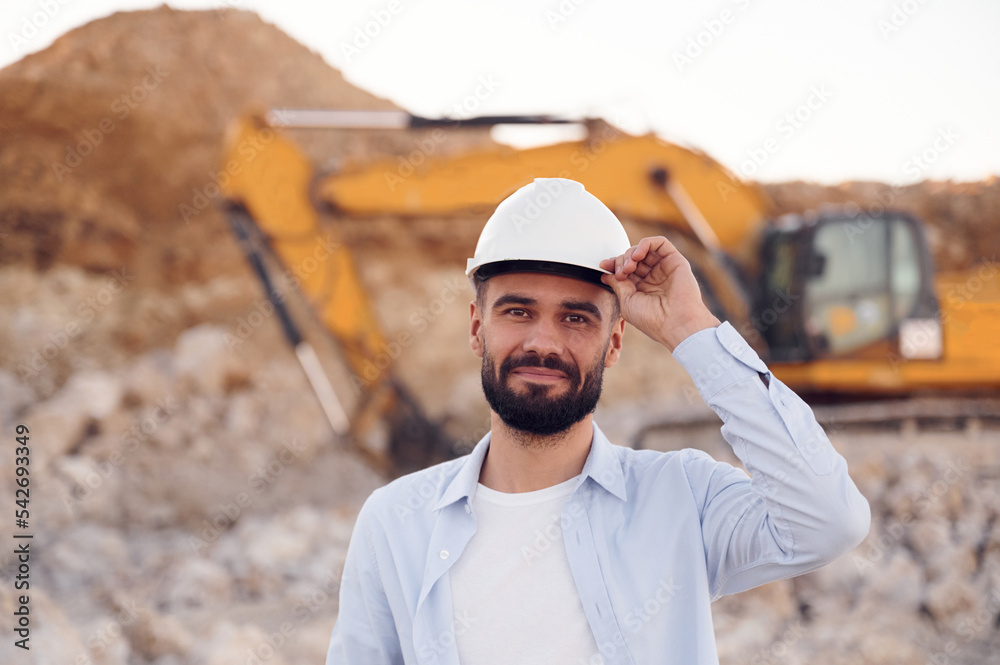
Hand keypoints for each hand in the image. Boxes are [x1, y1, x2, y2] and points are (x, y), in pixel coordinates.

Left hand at [600, 236, 719, 351]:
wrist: (675, 323)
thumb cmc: (652, 319)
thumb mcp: (626, 301)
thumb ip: (617, 284)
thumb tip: (606, 273)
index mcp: (642, 288)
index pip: (625, 268)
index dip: (613, 264)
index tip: (603, 266)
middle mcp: (653, 277)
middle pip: (632, 257)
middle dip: (621, 260)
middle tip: (621, 272)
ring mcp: (664, 268)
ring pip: (644, 249)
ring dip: (631, 253)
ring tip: (629, 266)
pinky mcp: (675, 260)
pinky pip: (660, 242)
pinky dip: (646, 244)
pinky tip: (638, 255)